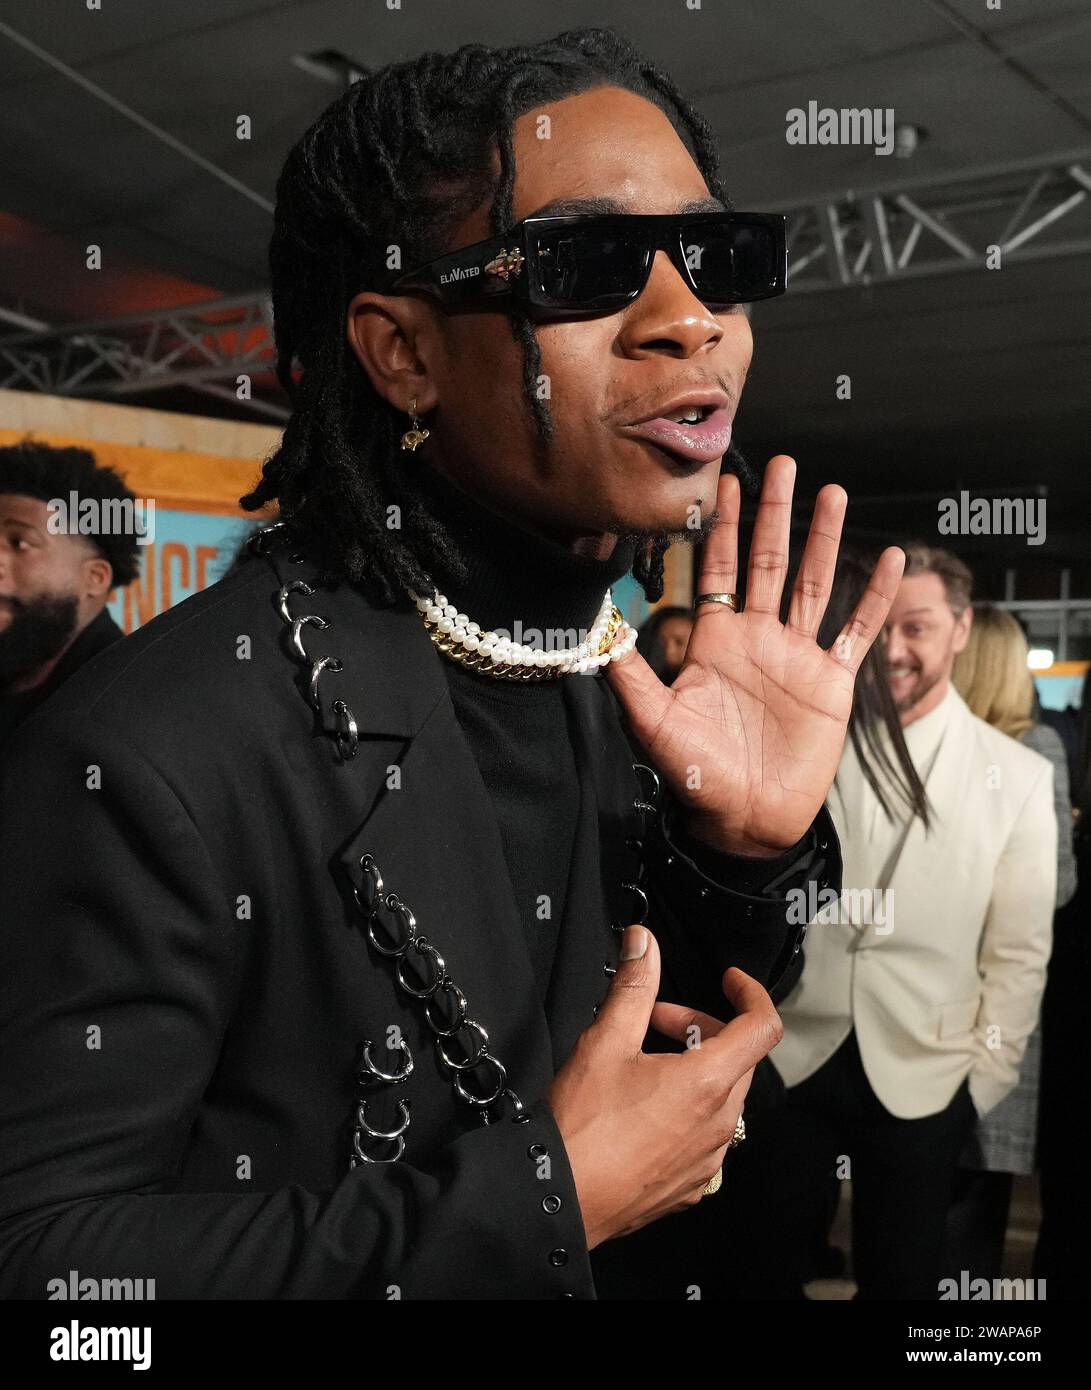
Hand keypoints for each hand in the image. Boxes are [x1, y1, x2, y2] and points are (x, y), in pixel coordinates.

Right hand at [547, 925, 779, 1249]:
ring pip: (722, 1097)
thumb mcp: (605, 1042)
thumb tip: (643, 945)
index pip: (762, 1027)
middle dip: (702, 1027)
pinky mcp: (691, 1184)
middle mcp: (718, 1124)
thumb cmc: (581, 1129)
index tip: (731, 982)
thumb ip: (632, 986)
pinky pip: (706, 1135)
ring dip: (696, 1069)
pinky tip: (646, 1108)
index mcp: (707, 1083)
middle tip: (657, 1020)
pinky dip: (687, 1110)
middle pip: (737, 1058)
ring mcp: (707, 1159)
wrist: (559, 1197)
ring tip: (647, 1064)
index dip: (751, 993)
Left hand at [605, 456, 904, 855]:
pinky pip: (856, 631)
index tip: (725, 482)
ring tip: (833, 491)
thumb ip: (628, 672)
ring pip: (814, 583)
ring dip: (824, 539)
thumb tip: (599, 624)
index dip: (721, 527)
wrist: (743, 820)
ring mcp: (797, 656)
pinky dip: (874, 596)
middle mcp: (757, 637)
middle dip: (774, 513)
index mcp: (714, 639)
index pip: (718, 569)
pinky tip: (887, 557)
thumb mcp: (652, 720)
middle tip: (784, 464)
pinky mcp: (831, 682)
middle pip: (768, 560)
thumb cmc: (694, 773)